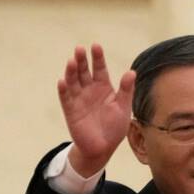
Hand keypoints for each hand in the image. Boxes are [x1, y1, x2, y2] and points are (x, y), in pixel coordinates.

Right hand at [57, 43, 134, 175]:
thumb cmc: (114, 127)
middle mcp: (89, 90)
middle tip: (79, 49)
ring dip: (71, 72)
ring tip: (71, 62)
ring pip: (73, 82)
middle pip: (84, 71)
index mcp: (103, 87)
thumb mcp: (123, 107)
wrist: (103, 148)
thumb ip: (126, 90)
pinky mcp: (71, 111)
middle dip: (82, 60)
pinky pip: (66, 99)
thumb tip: (131, 72)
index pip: (99, 68)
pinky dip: (64, 90)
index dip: (97, 58)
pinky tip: (62, 81)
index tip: (96, 46)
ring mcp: (79, 100)